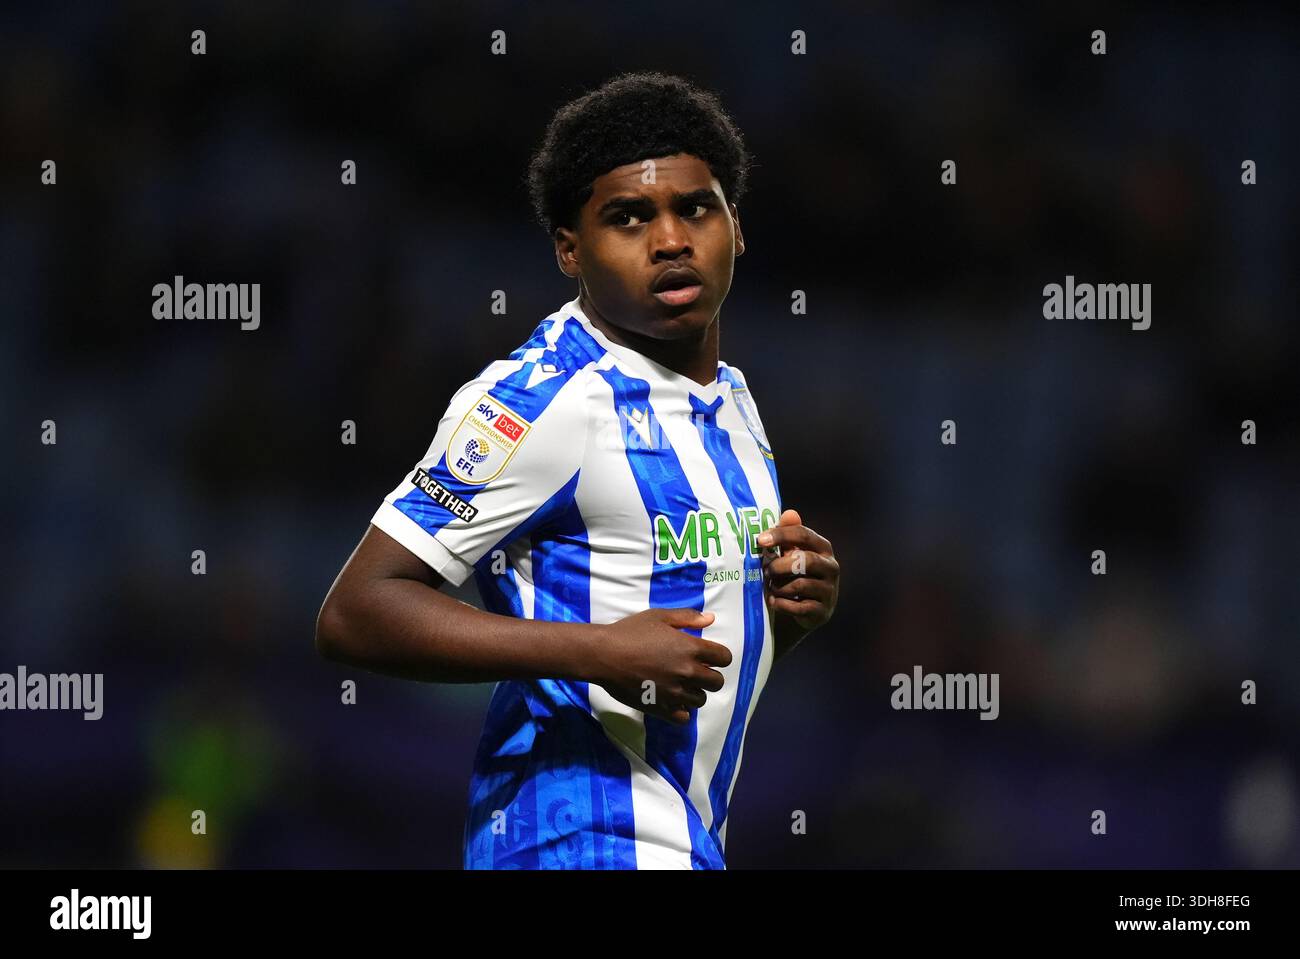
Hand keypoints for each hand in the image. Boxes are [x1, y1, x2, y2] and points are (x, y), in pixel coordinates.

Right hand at [590, 608, 730, 724]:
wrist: (604, 655)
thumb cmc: (630, 632)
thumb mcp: (659, 616)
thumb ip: (688, 617)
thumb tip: (711, 619)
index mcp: (690, 648)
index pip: (724, 658)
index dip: (719, 656)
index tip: (709, 656)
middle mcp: (687, 672)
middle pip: (717, 682)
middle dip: (710, 676)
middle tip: (696, 671)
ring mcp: (674, 693)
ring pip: (700, 700)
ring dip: (695, 693)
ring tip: (681, 685)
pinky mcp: (660, 708)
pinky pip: (683, 718)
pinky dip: (681, 711)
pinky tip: (672, 701)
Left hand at [757, 508, 838, 633]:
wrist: (806, 611)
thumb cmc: (796, 575)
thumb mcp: (793, 553)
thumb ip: (789, 534)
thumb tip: (789, 513)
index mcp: (823, 548)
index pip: (804, 534)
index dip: (781, 535)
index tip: (760, 540)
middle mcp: (831, 567)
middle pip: (804, 560)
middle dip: (779, 566)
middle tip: (766, 571)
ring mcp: (829, 590)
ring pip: (800, 585)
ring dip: (779, 587)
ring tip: (771, 588)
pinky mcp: (822, 611)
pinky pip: (799, 607)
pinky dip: (782, 604)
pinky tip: (774, 602)